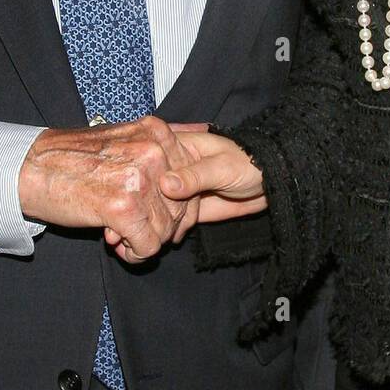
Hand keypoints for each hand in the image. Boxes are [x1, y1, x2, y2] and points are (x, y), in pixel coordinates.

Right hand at [18, 116, 198, 261]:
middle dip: (162, 225)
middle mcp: (153, 153)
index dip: (177, 203)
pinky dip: (136, 253)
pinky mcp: (123, 207)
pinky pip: (148, 245)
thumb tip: (202, 128)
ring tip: (123, 236)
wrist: (31, 168)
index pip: (191, 177)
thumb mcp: (123, 136)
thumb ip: (160, 138)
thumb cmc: (74, 156)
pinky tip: (118, 243)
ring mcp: (139, 179)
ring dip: (146, 241)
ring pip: (166, 229)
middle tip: (136, 229)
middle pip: (181, 206)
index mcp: (156, 133)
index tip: (157, 212)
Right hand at [102, 128, 266, 261]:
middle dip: (132, 210)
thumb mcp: (223, 167)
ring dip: (143, 225)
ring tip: (125, 243)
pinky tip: (156, 243)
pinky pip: (170, 221)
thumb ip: (195, 175)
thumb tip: (165, 184)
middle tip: (115, 233)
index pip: (145, 160)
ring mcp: (180, 188)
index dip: (129, 181)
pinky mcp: (190, 207)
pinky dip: (162, 233)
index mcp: (177, 145)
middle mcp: (173, 166)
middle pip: (144, 188)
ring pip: (154, 207)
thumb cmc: (251, 163)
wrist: (274, 181)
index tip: (116, 202)